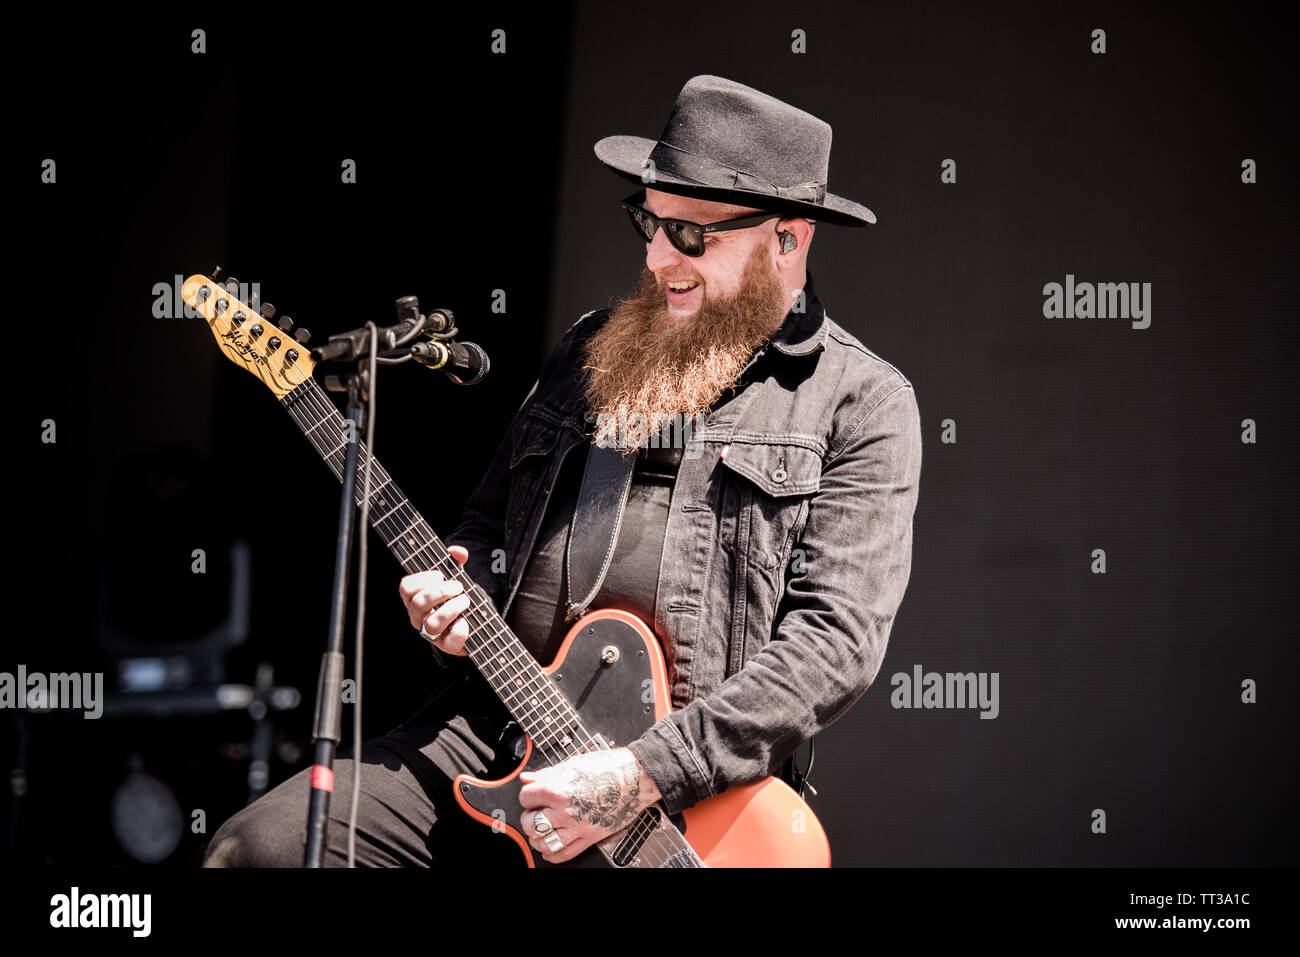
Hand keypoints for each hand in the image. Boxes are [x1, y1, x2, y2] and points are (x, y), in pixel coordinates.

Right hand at [398, 545, 471, 655]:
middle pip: (417, 605)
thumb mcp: (456, 577)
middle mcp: (419, 617)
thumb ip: (455, 562)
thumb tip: (458, 552)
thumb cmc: (457, 597)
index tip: (440, 574)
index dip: (422, 579)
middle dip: (439, 592)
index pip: (406, 588)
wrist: (475, 622)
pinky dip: (459, 631)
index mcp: (416, 598)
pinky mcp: (448, 646)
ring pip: (431, 624)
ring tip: (466, 601)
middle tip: (458, 586)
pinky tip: (466, 621)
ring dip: (451, 609)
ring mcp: (432, 634)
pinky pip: (449, 642)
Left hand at [517, 748, 662, 863]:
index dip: (528, 795)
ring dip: (538, 838)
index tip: (533, 794)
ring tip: (541, 830)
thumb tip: (527, 778)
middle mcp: (566, 811)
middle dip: (529, 817)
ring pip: (544, 842)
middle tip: (535, 812)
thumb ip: (546, 774)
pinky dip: (552, 855)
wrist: (635, 779)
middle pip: (531, 823)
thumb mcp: (573, 764)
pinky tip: (550, 849)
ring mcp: (578, 827)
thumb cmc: (608, 768)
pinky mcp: (590, 837)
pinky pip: (564, 854)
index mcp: (559, 789)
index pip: (526, 797)